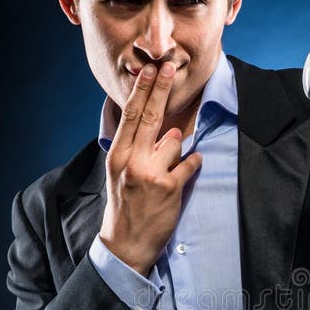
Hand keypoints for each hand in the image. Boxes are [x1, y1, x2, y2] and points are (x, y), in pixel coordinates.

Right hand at [99, 62, 201, 273]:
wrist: (126, 243)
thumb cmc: (124, 206)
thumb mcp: (120, 174)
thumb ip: (136, 150)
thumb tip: (164, 130)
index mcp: (117, 156)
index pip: (130, 116)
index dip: (143, 90)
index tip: (151, 70)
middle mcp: (132, 161)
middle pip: (150, 117)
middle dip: (161, 89)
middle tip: (170, 66)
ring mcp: (151, 174)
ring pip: (174, 142)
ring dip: (176, 150)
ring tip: (165, 171)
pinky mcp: (170, 188)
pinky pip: (190, 163)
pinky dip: (192, 164)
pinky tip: (186, 171)